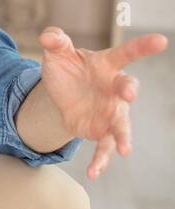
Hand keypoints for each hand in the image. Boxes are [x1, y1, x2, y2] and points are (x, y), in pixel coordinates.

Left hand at [37, 26, 167, 179]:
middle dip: (129, 90)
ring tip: (125, 150)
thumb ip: (55, 41)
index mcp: (106, 65)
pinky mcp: (102, 131)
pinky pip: (105, 147)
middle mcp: (114, 89)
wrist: (62, 95)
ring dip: (124, 137)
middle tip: (128, 94)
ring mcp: (111, 111)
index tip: (160, 41)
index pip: (126, 53)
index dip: (143, 47)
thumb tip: (49, 35)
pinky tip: (94, 173)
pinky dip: (101, 160)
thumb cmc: (67, 69)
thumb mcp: (57, 54)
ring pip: (122, 124)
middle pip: (128, 88)